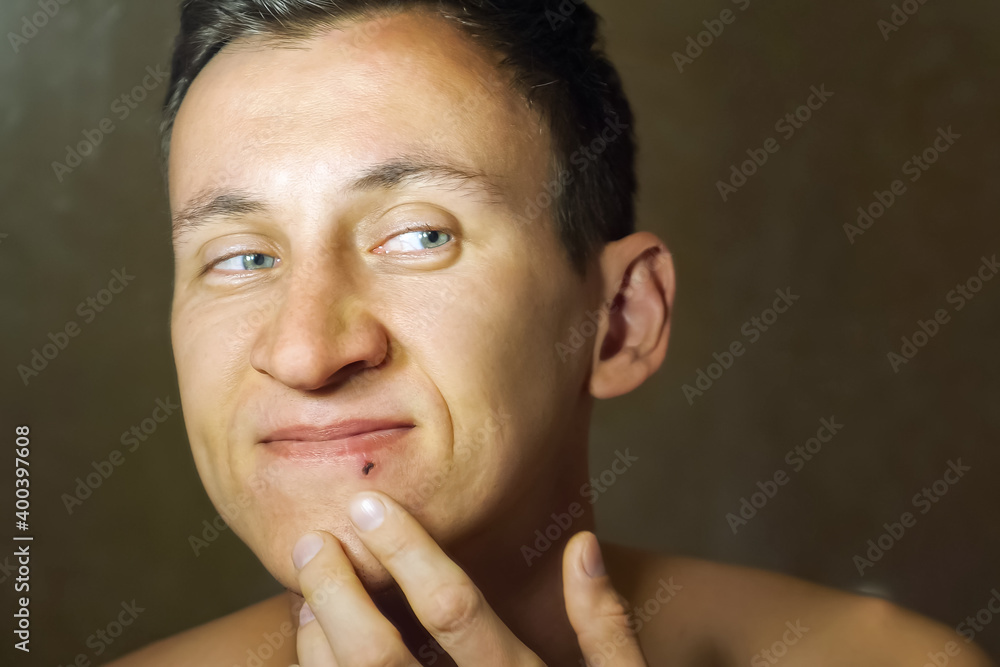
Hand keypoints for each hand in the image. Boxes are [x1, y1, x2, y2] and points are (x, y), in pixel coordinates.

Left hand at [290, 491, 647, 665]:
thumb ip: (607, 625)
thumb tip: (582, 545)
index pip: (452, 608)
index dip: (406, 550)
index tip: (370, 503)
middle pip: (380, 655)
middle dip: (337, 590)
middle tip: (312, 541)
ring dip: (319, 642)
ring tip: (306, 592)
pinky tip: (315, 651)